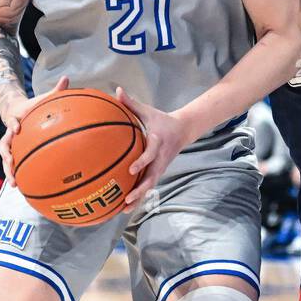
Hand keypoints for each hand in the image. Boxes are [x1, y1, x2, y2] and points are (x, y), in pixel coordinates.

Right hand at [0, 76, 70, 187]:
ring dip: (8, 171)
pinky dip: (17, 175)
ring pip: (5, 160)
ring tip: (14, 184)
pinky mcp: (13, 152)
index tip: (16, 128)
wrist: (16, 111)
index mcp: (16, 120)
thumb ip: (55, 90)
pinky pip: (13, 165)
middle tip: (11, 163)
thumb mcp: (42, 98)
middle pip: (4, 145)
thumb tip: (67, 77)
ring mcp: (10, 144)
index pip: (11, 121)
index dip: (13, 124)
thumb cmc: (33, 106)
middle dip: (6, 155)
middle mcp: (10, 133)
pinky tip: (23, 188)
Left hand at [114, 87, 191, 209]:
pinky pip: (148, 186)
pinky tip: (124, 207)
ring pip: (149, 186)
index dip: (142, 162)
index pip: (150, 155)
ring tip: (123, 209)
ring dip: (138, 199)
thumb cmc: (161, 120)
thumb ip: (131, 103)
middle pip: (151, 178)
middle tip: (127, 198)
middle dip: (140, 190)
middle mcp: (160, 159)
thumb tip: (116, 91)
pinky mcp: (158, 172)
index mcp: (157, 143)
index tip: (131, 170)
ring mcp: (160, 168)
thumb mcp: (148, 111)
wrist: (183, 130)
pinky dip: (138, 197)